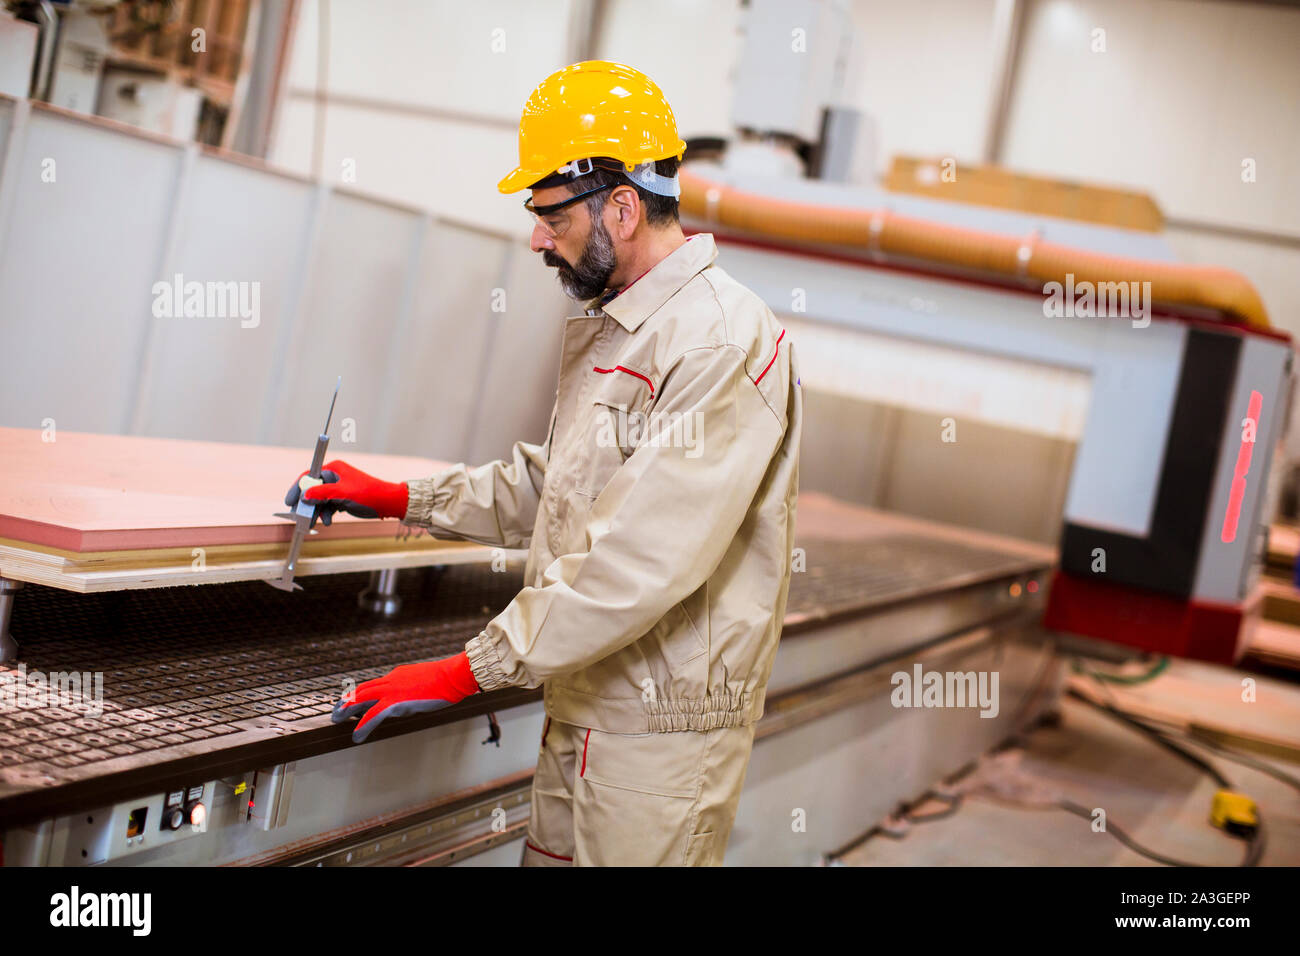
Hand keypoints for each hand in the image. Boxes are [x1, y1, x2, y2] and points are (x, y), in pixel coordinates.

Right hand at [283, 459, 408, 525]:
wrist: (387, 503)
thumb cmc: (368, 494)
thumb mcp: (342, 494)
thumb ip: (321, 493)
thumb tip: (303, 496)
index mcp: (334, 469)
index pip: (309, 476)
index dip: (297, 488)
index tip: (289, 501)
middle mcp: (334, 477)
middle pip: (312, 490)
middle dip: (306, 504)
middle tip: (299, 517)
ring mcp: (338, 488)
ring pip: (320, 500)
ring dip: (316, 512)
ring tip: (314, 524)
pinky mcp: (343, 499)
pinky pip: (328, 506)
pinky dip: (326, 514)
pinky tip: (327, 522)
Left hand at [332, 652, 480, 742]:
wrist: (453, 676)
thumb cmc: (447, 680)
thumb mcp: (426, 683)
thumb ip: (413, 691)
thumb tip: (409, 702)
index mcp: (398, 675)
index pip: (374, 685)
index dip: (360, 694)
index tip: (351, 702)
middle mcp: (391, 680)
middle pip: (363, 689)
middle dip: (347, 700)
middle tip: (336, 710)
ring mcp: (392, 690)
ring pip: (362, 699)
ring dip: (347, 711)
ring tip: (336, 720)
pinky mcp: (396, 702)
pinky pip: (373, 715)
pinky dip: (363, 725)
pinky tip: (356, 736)